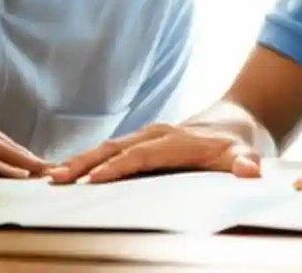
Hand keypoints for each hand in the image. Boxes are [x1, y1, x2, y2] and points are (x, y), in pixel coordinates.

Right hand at [47, 123, 261, 183]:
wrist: (234, 121)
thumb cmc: (236, 143)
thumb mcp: (247, 153)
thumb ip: (246, 162)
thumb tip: (249, 171)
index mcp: (176, 140)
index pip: (142, 155)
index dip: (118, 166)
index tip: (95, 179)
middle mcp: (156, 134)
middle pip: (115, 148)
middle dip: (85, 162)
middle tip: (57, 178)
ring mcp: (145, 136)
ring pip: (107, 147)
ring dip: (80, 161)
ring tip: (53, 177)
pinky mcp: (140, 142)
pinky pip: (110, 150)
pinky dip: (87, 159)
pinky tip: (68, 172)